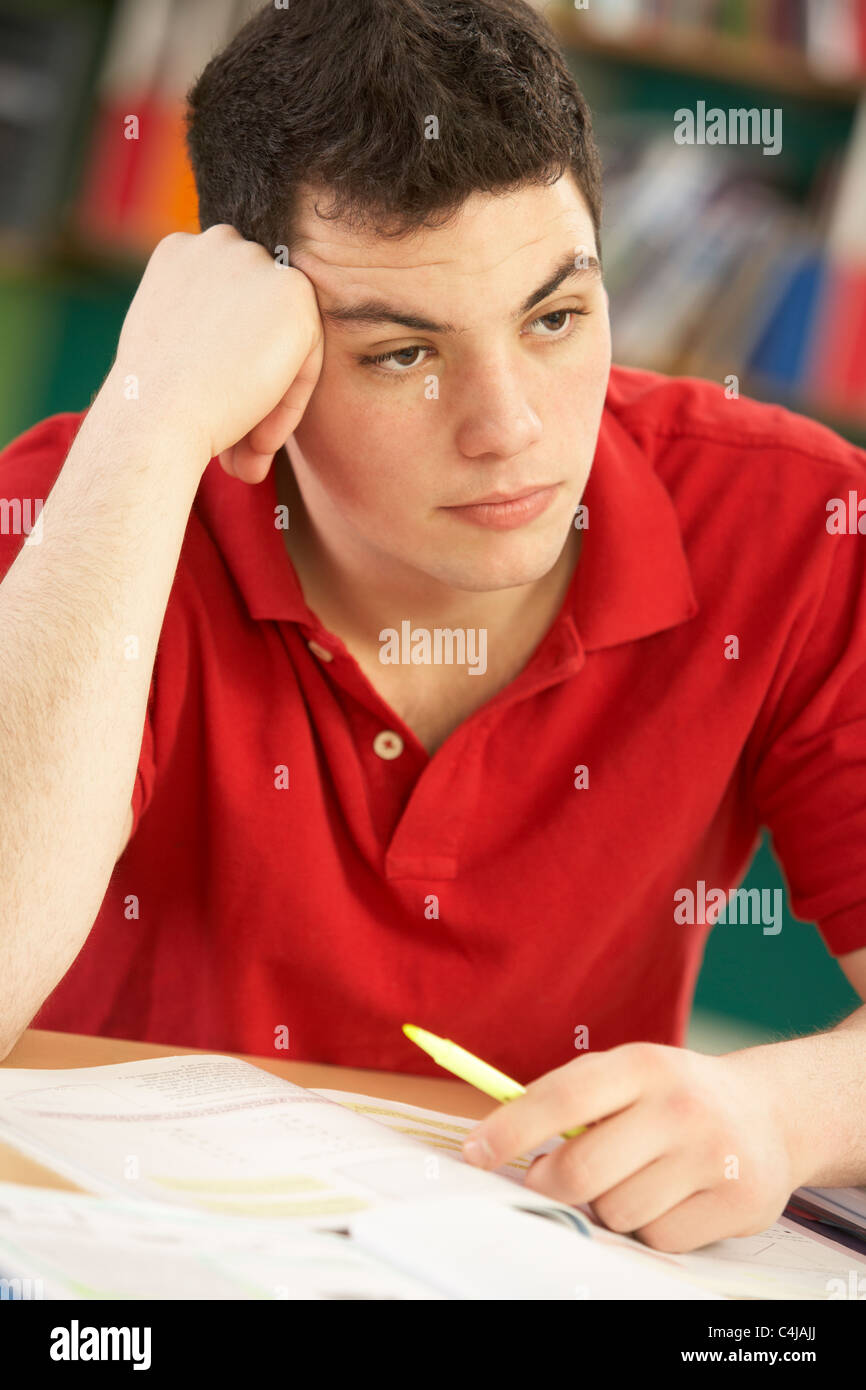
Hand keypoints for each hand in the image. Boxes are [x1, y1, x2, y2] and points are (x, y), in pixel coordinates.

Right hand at [111, 224, 323, 481]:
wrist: (154, 415)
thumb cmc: (152, 401)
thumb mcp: (171, 348)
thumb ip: (208, 335)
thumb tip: (242, 360)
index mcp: (181, 252)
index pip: (231, 313)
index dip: (229, 372)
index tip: (220, 420)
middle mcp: (218, 242)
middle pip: (259, 325)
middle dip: (254, 390)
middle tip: (241, 453)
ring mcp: (257, 263)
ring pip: (287, 344)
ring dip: (273, 404)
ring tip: (250, 458)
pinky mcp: (293, 293)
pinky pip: (310, 356)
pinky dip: (290, 404)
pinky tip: (260, 442)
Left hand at [462, 1043, 800, 1252]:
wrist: (771, 1112)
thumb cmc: (675, 1095)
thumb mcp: (630, 1074)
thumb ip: (572, 1100)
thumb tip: (498, 1143)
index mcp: (643, 1065)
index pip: (561, 1100)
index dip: (510, 1130)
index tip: (475, 1153)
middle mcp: (680, 1107)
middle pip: (581, 1173)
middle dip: (552, 1184)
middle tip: (550, 1178)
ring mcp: (714, 1157)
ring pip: (617, 1213)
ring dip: (609, 1206)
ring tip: (635, 1177)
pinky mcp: (738, 1203)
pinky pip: (658, 1240)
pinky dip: (651, 1228)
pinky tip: (672, 1198)